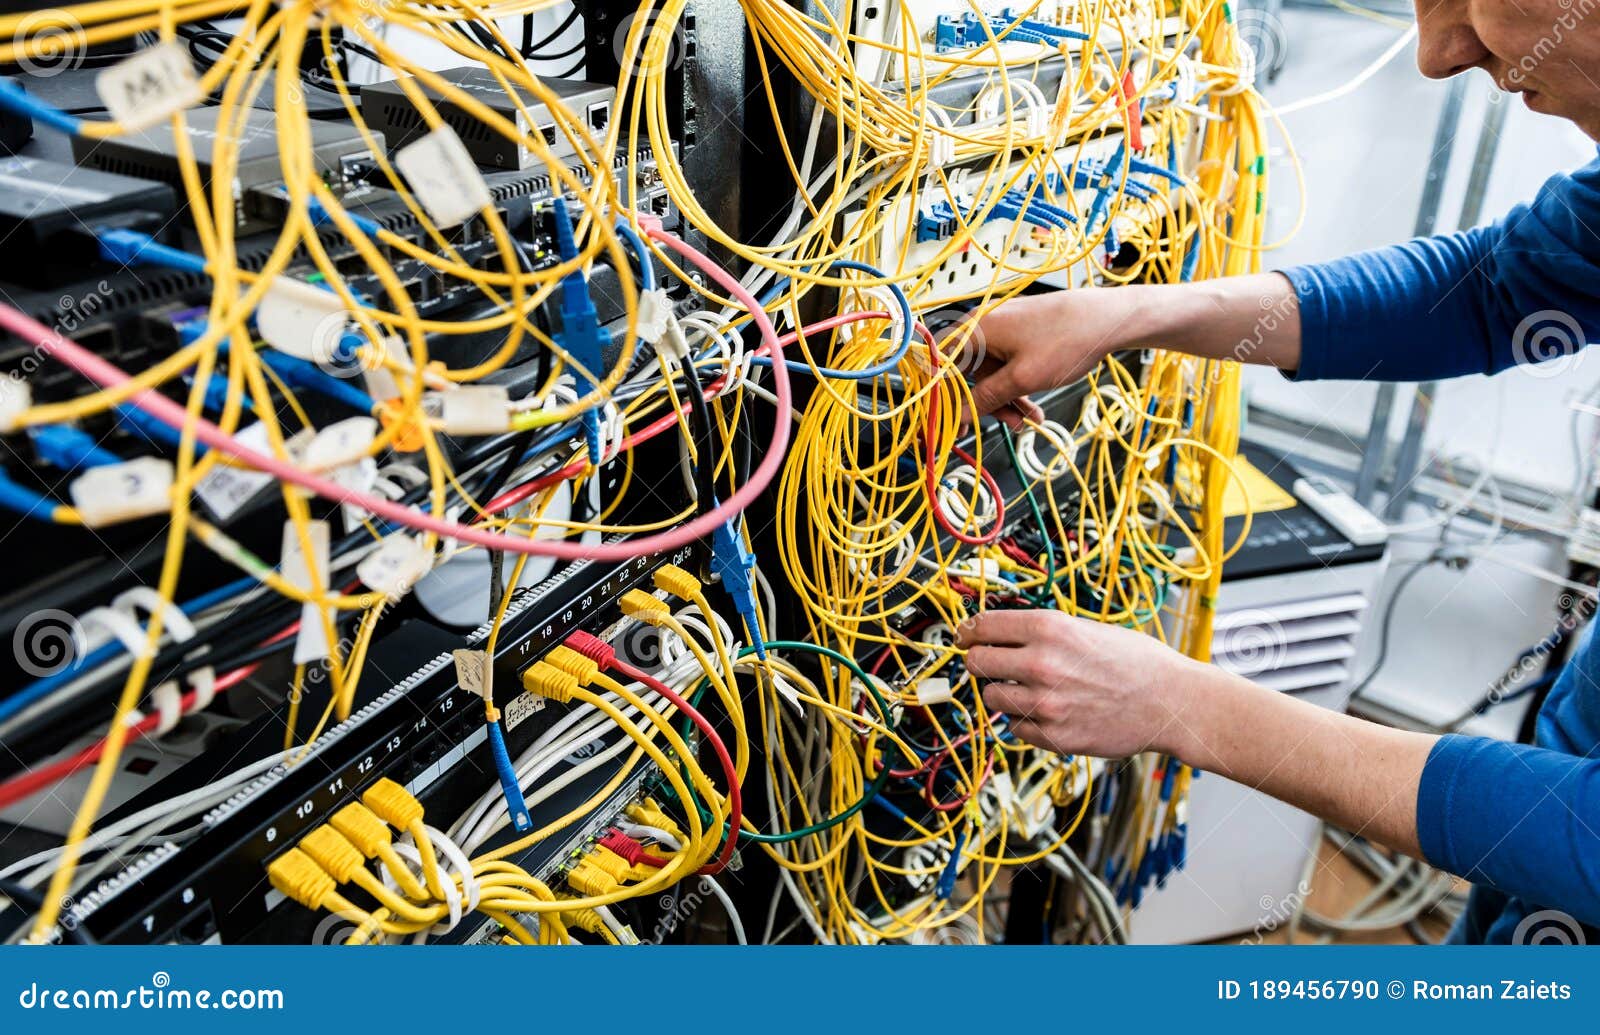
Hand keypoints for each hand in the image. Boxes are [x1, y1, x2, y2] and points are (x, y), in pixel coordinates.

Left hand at [956, 608, 1211, 758]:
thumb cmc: (1138, 662)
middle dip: (979, 662)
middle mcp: (1041, 664)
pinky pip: (1015, 727)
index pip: (982, 627)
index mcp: (1049, 629)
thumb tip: (1004, 632)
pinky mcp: (1054, 737)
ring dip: (1002, 693)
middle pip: (976, 663)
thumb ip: (1044, 631)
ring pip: (992, 697)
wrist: (1172, 702)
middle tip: (988, 664)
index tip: (964, 636)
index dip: (968, 631)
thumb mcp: (1088, 627)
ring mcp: (1046, 704)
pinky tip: (1046, 711)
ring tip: (1027, 689)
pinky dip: (1024, 720)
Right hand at [961, 288, 1144, 417]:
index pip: (942, 364)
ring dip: (1009, 399)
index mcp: (977, 330)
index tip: (952, 419)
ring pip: (993, 374)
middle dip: (990, 403)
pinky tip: (1035, 402)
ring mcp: (1006, 328)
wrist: (1107, 319)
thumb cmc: (1068, 338)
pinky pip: (1009, 365)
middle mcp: (986, 326)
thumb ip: (987, 397)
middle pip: (971, 374)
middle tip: (1010, 423)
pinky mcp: (1022, 333)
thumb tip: (961, 414)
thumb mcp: (1023, 378)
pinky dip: (1019, 385)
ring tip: (1032, 417)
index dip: (945, 394)